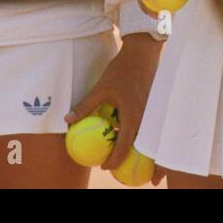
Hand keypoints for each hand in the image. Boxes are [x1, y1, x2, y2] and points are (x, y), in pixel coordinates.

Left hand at [63, 33, 162, 170]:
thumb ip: (86, 105)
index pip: (124, 145)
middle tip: (119, 169)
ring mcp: (152, 113)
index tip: (105, 167)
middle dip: (133, 162)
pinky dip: (142, 136)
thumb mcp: (101, 87)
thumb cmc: (121, 70)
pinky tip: (133, 137)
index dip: (115, 159)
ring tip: (129, 158)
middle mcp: (146, 117)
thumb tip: (68, 120)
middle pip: (141, 147)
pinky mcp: (154, 107)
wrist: (143, 52)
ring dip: (139, 150)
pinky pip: (148, 127)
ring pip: (146, 138)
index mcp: (133, 115)